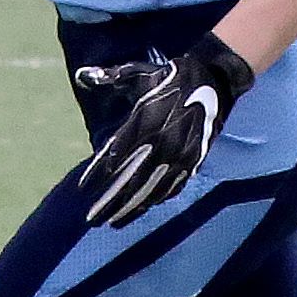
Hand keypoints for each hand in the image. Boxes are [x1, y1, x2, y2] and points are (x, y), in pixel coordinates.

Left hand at [73, 34, 254, 228]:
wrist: (215, 79)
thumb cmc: (171, 76)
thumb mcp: (139, 73)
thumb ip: (110, 78)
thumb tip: (82, 75)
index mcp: (144, 121)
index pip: (115, 155)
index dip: (97, 174)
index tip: (83, 189)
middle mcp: (161, 141)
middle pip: (130, 180)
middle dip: (109, 202)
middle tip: (92, 219)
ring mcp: (179, 154)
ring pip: (150, 189)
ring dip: (130, 209)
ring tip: (112, 222)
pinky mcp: (193, 160)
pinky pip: (171, 186)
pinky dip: (155, 200)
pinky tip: (141, 210)